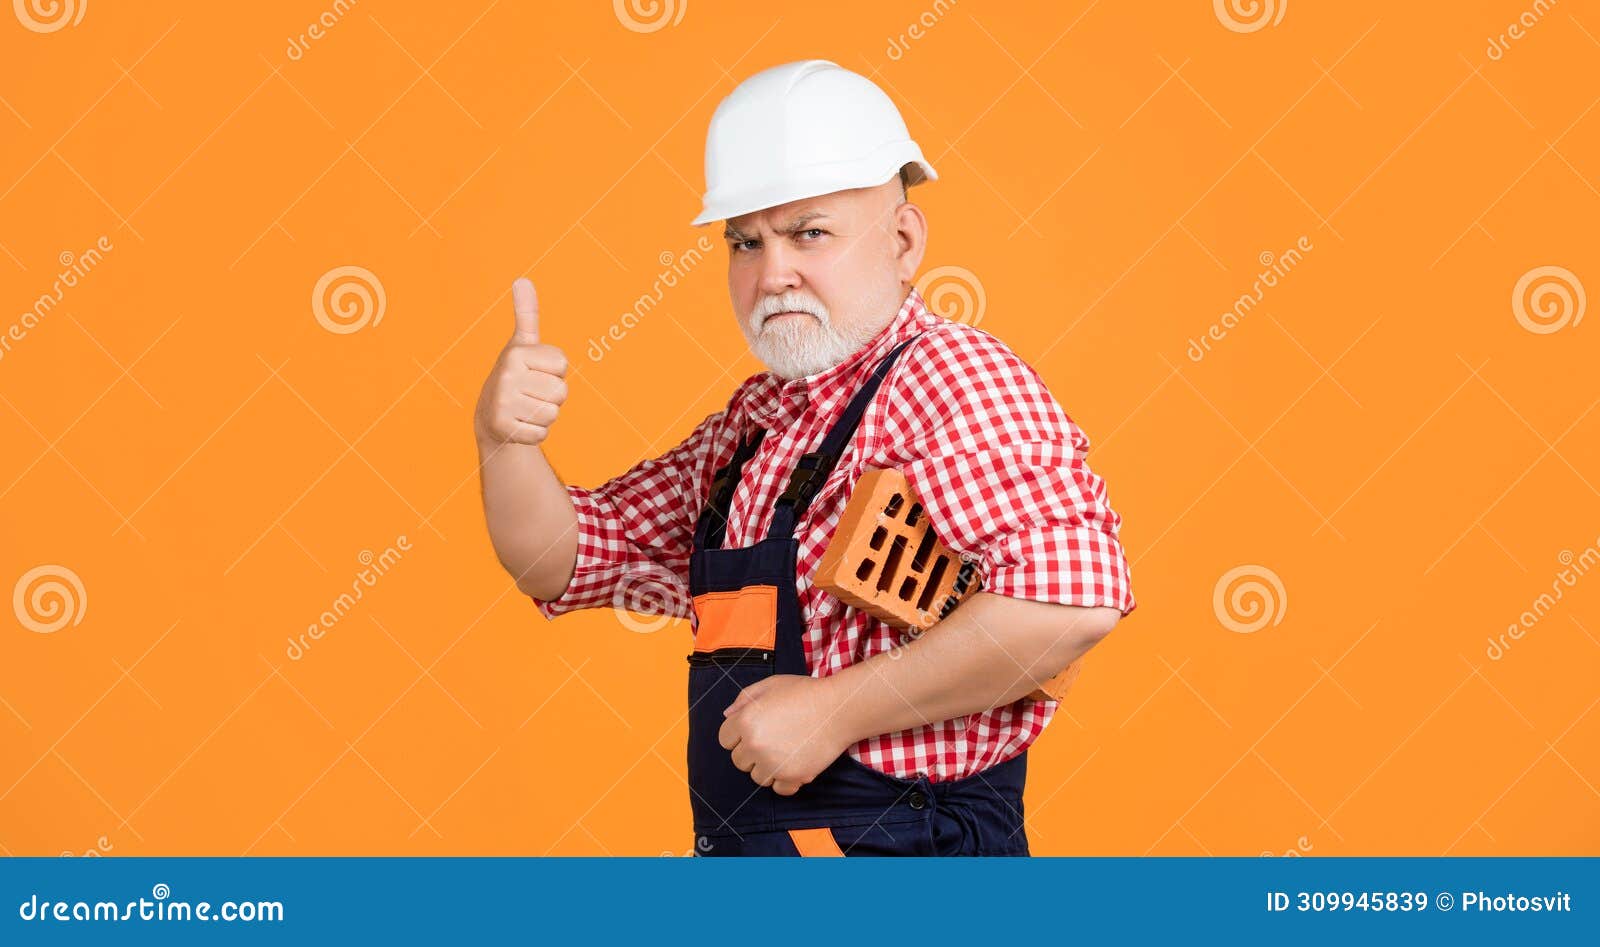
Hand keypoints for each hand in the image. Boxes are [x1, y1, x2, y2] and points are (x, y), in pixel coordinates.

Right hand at [474, 278, 569, 446]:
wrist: (490, 416)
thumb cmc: (515, 375)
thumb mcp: (521, 344)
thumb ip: (527, 314)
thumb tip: (522, 279)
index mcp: (516, 353)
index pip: (562, 366)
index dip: (555, 373)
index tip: (535, 372)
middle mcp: (507, 376)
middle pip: (561, 392)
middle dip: (552, 396)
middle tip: (530, 393)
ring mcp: (504, 403)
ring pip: (553, 414)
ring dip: (544, 415)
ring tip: (525, 408)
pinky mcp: (504, 429)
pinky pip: (542, 433)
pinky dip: (535, 432)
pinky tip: (519, 424)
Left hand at [718, 674, 855, 794]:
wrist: (839, 708)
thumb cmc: (806, 693)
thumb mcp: (771, 685)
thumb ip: (744, 698)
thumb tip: (728, 716)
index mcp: (746, 721)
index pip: (725, 739)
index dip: (739, 735)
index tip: (755, 730)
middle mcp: (755, 745)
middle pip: (739, 761)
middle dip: (752, 752)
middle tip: (774, 739)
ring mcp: (773, 763)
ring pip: (757, 777)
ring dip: (768, 767)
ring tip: (786, 750)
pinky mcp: (793, 777)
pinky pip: (779, 789)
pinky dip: (786, 781)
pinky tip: (795, 763)